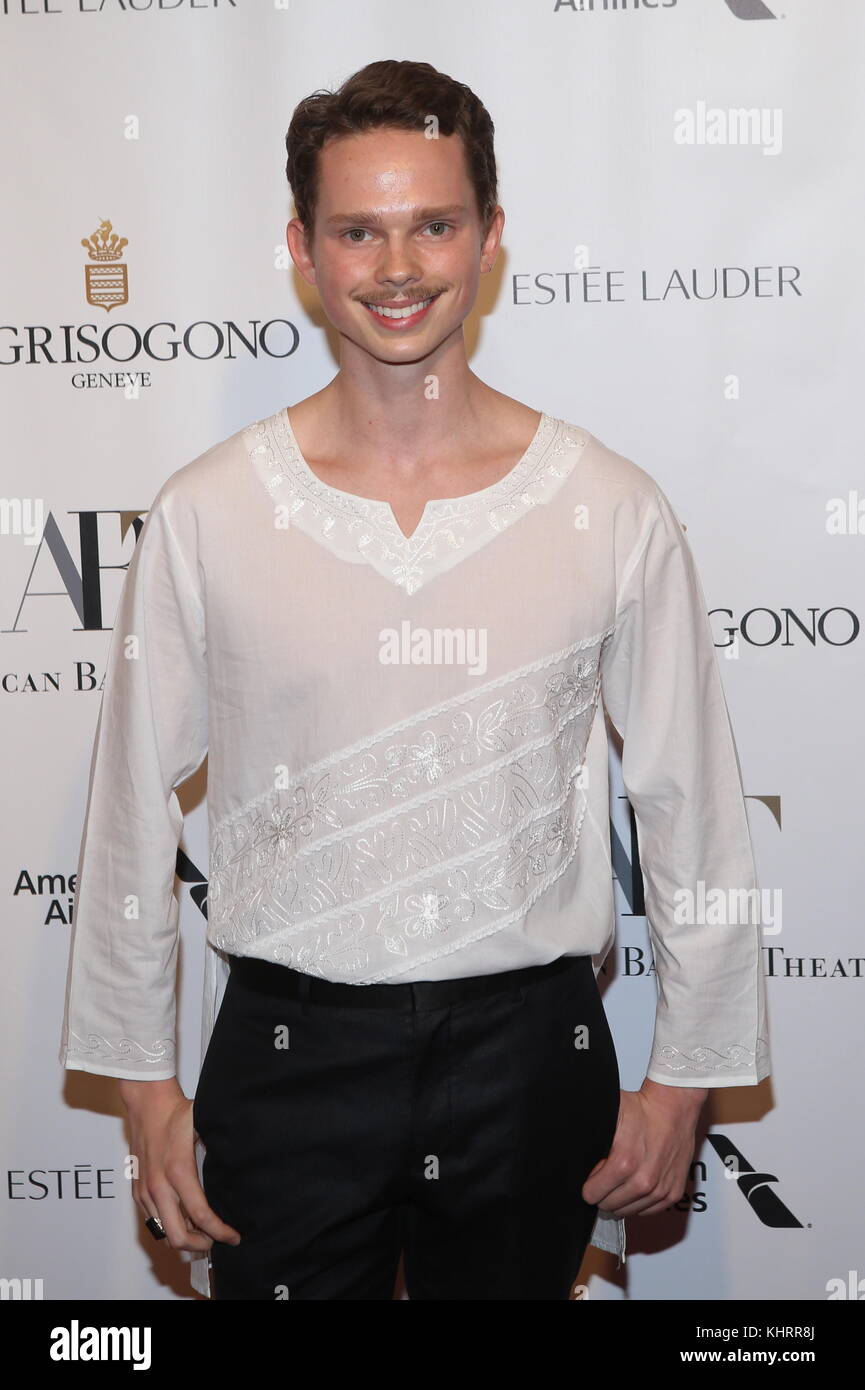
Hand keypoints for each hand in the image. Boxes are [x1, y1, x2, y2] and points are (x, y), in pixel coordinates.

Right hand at [120, 1078, 241, 1253]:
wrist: (147, 1104)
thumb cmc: (176, 1113)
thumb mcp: (205, 1128)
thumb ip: (221, 1150)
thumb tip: (245, 1165)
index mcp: (178, 1171)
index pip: (201, 1216)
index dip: (220, 1232)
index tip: (234, 1236)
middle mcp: (158, 1186)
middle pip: (178, 1236)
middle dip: (201, 1245)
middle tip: (218, 1240)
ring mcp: (145, 1191)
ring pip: (163, 1234)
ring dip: (184, 1239)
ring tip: (204, 1233)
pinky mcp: (137, 1191)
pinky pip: (153, 1222)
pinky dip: (169, 1227)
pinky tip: (185, 1219)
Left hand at [582, 1078, 706, 1218]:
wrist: (673, 1107)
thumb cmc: (641, 1110)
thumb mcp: (608, 1118)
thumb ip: (590, 1140)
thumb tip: (572, 1154)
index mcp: (623, 1163)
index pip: (592, 1195)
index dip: (589, 1184)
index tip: (593, 1175)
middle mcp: (643, 1181)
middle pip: (608, 1206)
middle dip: (604, 1193)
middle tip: (608, 1175)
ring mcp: (660, 1190)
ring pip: (627, 1212)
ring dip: (622, 1198)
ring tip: (623, 1178)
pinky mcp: (673, 1193)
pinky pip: (648, 1211)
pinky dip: (640, 1201)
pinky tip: (637, 1182)